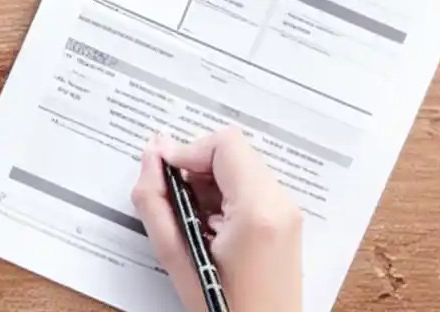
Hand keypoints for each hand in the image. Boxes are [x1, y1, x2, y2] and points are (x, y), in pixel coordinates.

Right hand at [131, 129, 302, 311]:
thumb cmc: (223, 308)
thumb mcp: (176, 255)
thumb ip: (155, 199)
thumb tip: (152, 155)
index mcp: (259, 209)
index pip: (224, 144)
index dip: (187, 150)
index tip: (164, 172)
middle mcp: (281, 204)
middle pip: (231, 152)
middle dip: (196, 168)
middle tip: (174, 200)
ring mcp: (287, 212)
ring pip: (238, 167)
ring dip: (207, 183)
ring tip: (192, 220)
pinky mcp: (284, 221)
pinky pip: (248, 187)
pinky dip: (222, 196)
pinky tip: (209, 228)